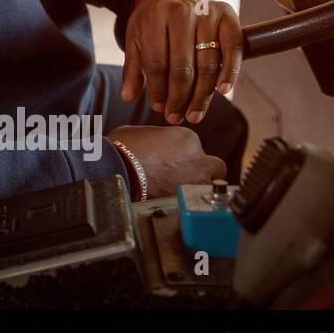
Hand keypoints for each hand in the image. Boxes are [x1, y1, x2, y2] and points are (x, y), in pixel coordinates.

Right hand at [107, 125, 225, 198]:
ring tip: (181, 190)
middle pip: (214, 166)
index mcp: (186, 137)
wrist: (118, 168)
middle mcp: (197, 156)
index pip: (195, 148)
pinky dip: (190, 199)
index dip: (185, 156)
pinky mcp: (189, 196)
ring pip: (211, 184)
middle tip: (187, 176)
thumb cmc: (124, 148)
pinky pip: (197, 198)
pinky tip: (176, 198)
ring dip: (200, 186)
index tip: (174, 162)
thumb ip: (157, 138)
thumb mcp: (142, 133)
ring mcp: (196, 178)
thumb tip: (153, 143)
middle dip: (203, 171)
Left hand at [122, 0, 242, 124]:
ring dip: (202, 93)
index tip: (159, 108)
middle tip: (177, 117)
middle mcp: (181, 13)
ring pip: (207, 62)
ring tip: (195, 113)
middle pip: (182, 66)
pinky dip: (230, 70)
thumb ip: (133, 67)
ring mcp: (206, 13)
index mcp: (154, 18)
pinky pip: (232, 47)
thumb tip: (128, 97)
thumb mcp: (136, 37)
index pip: (156, 62)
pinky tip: (222, 90)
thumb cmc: (152, 20)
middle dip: (179, 97)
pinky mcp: (227, 15)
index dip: (158, 89)